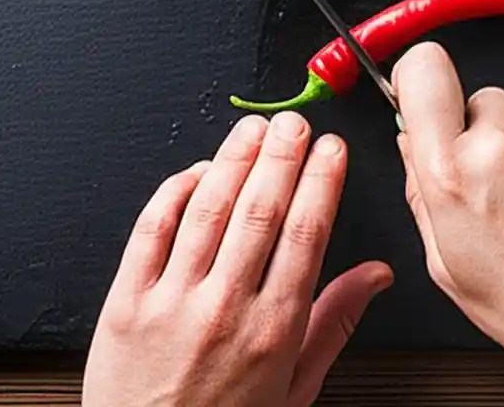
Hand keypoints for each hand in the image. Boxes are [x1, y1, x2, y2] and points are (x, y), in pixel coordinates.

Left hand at [83, 112, 392, 406]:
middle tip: (294, 122)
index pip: (307, 232)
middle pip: (260, 209)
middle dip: (282, 155)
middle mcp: (225, 308)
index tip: (330, 149)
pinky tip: (196, 171)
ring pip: (208, 209)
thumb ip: (336, 323)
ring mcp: (172, 301)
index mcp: (274, 329)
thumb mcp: (296, 388)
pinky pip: (150, 229)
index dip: (321, 180)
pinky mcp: (126, 301)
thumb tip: (377, 275)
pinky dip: (175, 192)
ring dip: (234, 159)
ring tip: (253, 129)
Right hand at [393, 42, 503, 406]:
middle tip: (482, 178)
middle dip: (472, 129)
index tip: (418, 88)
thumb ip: (420, 187)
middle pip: (474, 96)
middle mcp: (497, 149)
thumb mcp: (439, 254)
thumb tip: (411, 142)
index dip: (417, 74)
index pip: (424, 70)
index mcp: (449, 173)